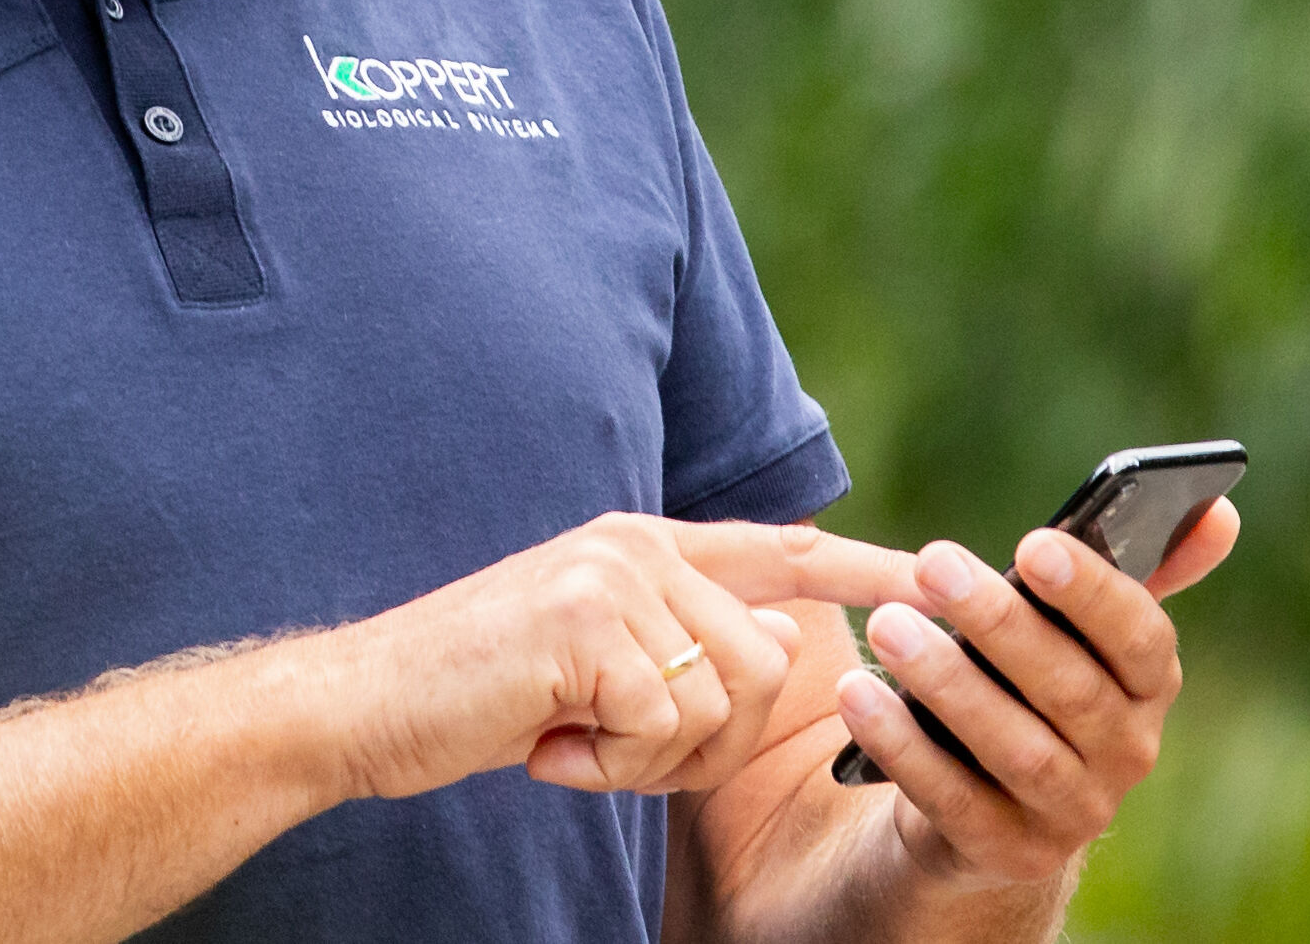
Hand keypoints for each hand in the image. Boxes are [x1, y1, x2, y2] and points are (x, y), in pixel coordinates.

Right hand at [318, 513, 920, 804]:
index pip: (779, 550)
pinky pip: (663, 727)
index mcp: (642, 545)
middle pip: (766, 665)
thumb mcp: (596, 662)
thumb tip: (787, 642)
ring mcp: (612, 576)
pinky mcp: (587, 622)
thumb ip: (685, 644)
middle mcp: (636, 545)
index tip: (941, 580)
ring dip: (653, 759)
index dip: (866, 569)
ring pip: (722, 702)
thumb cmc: (482, 696)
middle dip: (707, 743)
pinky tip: (550, 746)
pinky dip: (613, 766)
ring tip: (572, 741)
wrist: (369, 705)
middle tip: (608, 748)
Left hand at [833, 498, 1240, 888]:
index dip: (1090, 592)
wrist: (987, 801)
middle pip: (1069, 687)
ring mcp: (1072, 812)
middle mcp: (1127, 753)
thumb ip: (1138, 568)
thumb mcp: (1077, 627)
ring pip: (1014, 746)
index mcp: (1148, 685)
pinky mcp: (1010, 852)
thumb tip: (1220, 511)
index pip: (1140, 636)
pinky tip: (859, 696)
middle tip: (931, 562)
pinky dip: (904, 746)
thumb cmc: (1027, 680)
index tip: (1031, 544)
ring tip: (886, 624)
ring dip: (947, 682)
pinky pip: (954, 799)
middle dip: (998, 622)